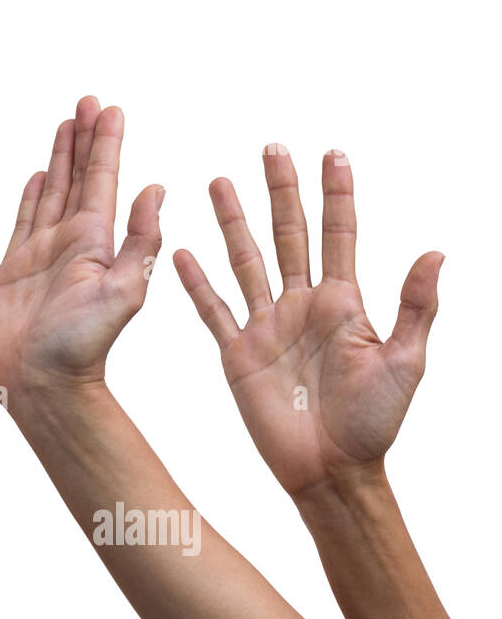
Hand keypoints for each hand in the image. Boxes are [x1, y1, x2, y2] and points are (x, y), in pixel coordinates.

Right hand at [0, 97, 163, 399]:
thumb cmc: (81, 347)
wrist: (41, 382)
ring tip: (65, 123)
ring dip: (60, 157)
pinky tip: (38, 176)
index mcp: (98, 241)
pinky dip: (32, 194)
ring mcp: (44, 252)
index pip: (104, 179)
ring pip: (54, 191)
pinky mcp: (16, 267)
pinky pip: (25, 219)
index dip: (106, 143)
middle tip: (89, 101)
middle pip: (80, 176)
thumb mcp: (123, 293)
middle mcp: (73, 240)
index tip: (110, 108)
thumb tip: (158, 190)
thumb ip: (140, 241)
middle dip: (85, 138)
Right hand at [173, 145, 441, 495]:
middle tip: (273, 149)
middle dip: (281, 191)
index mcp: (343, 304)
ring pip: (247, 260)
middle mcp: (302, 306)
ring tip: (219, 182)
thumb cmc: (374, 423)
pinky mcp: (237, 353)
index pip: (339, 234)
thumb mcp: (406, 362)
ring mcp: (267, 327)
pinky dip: (196, 282)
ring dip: (234, 222)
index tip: (334, 154)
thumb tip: (436, 252)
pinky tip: (182, 252)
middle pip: (289, 234)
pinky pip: (213, 310)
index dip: (337, 194)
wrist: (331, 469)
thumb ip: (415, 307)